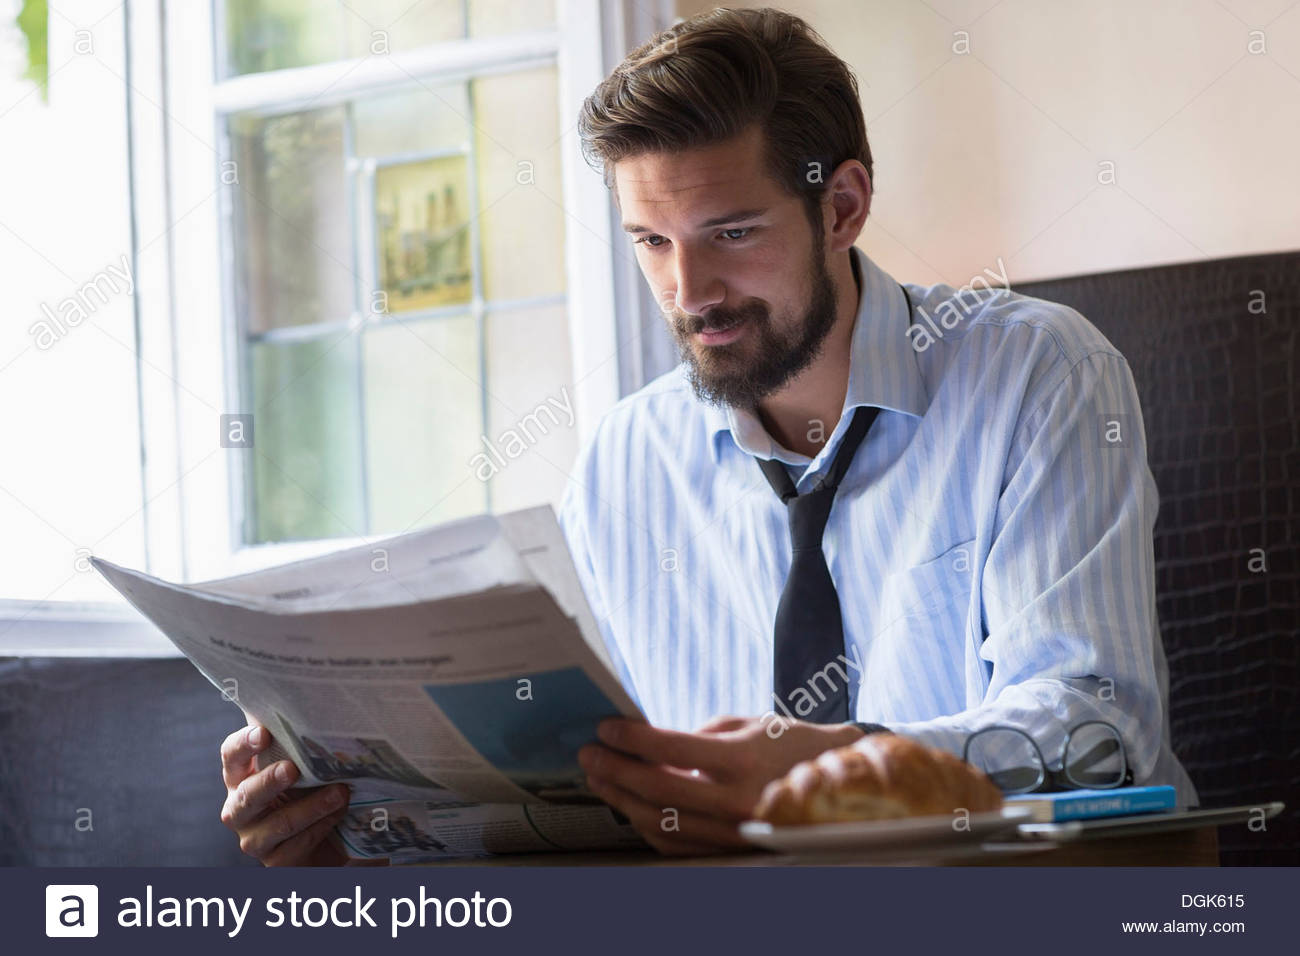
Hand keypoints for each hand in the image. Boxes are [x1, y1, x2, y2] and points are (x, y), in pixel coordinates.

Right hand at [219, 723, 352, 865]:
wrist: (332, 837)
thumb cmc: (311, 788)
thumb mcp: (304, 760)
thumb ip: (294, 734)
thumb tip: (303, 691)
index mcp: (241, 775)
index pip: (231, 755)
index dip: (243, 744)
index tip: (263, 733)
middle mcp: (240, 807)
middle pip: (247, 795)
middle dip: (270, 781)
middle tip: (293, 768)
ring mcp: (255, 838)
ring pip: (278, 824)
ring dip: (310, 807)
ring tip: (340, 793)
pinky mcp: (277, 861)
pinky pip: (297, 845)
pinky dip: (322, 827)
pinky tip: (340, 814)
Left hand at [578, 715, 865, 855]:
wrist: (839, 785)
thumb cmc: (789, 744)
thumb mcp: (748, 723)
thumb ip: (698, 735)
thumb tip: (646, 743)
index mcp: (743, 759)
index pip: (671, 749)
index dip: (631, 738)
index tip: (604, 726)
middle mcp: (738, 801)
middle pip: (657, 790)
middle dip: (615, 771)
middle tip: (588, 754)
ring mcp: (734, 831)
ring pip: (661, 822)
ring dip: (622, 799)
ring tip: (600, 777)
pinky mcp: (732, 850)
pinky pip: (677, 844)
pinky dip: (646, 824)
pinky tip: (629, 804)